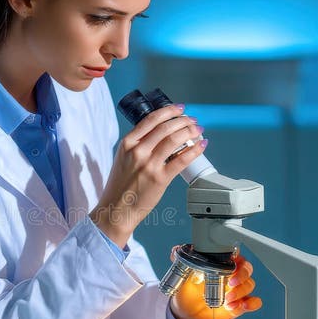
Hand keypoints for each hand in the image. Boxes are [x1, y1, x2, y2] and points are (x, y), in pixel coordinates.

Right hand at [90, 105, 206, 247]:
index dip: (169, 111)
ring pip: (174, 140)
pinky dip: (194, 150)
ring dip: (190, 131)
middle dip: (183, 120)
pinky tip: (201, 145)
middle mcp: (137, 151)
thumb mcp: (122, 158)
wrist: (116, 209)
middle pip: (165, 127)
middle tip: (191, 120)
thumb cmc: (120, 186)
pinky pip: (182, 160)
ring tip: (197, 130)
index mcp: (127, 144)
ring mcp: (149, 165)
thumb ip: (137, 145)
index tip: (179, 109)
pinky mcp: (160, 179)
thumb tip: (159, 133)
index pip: (151, 119)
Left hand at [169, 251, 261, 318]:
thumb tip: (175, 251)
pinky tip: (238, 307)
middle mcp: (232, 275)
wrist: (187, 311)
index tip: (231, 263)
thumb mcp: (184, 275)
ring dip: (240, 292)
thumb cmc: (189, 289)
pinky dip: (251, 304)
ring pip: (250, 285)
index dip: (236, 258)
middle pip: (247, 269)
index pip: (235, 256)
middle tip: (230, 283)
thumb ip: (180, 261)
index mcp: (222, 264)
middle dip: (241, 276)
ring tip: (227, 301)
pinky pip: (254, 302)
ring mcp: (237, 290)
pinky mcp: (240, 304)